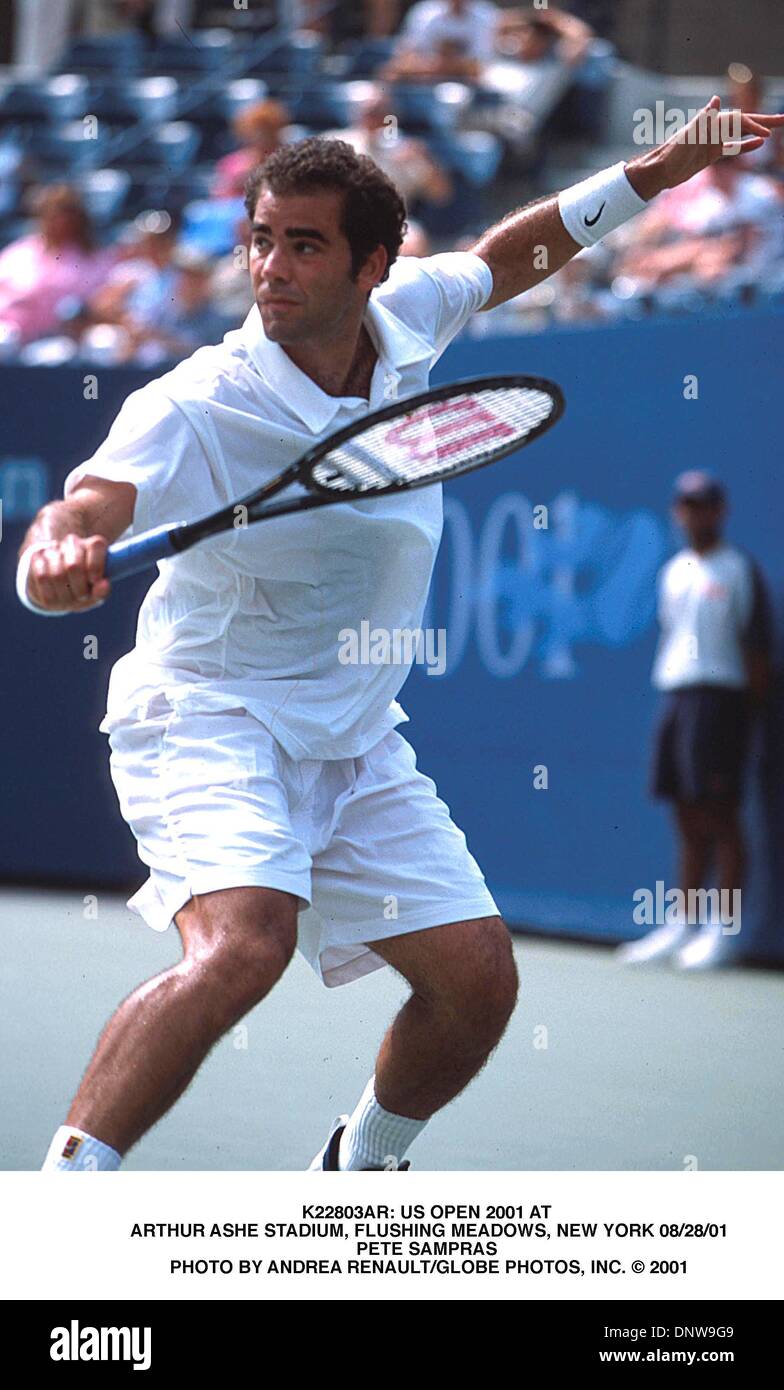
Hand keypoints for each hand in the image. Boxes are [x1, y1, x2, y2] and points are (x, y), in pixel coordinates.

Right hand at [26, 534, 109, 611]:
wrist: (54, 584)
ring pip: (57, 574)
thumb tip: (104, 584)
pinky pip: (41, 577)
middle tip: (81, 597)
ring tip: (68, 600)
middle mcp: (73, 542)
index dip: (96, 566)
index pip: (96, 545)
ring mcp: (53, 548)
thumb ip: (101, 591)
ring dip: (64, 594)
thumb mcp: (93, 593)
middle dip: (79, 588)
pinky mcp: (36, 556)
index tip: (95, 582)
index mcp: (93, 545)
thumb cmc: (80, 588)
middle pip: (74, 565)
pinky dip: (50, 593)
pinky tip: (55, 597)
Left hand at [663, 95, 783, 186]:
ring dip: (759, 131)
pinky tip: (759, 145)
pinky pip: (734, 148)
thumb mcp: (688, 135)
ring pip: (742, 134)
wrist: (659, 170)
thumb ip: (703, 118)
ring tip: (776, 130)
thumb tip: (715, 99)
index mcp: (712, 123)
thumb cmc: (672, 152)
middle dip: (765, 122)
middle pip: (745, 122)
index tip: (766, 136)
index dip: (754, 127)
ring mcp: (714, 141)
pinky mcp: (711, 154)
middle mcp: (715, 129)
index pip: (739, 121)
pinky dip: (747, 145)